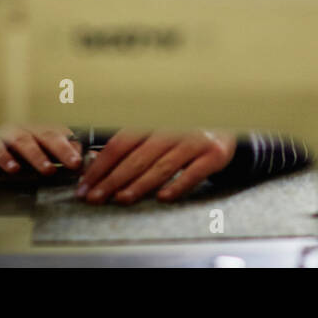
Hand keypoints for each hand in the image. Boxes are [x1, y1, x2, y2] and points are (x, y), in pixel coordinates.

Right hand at [0, 124, 82, 174]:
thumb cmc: (25, 154)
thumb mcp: (46, 153)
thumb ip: (66, 155)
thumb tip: (87, 161)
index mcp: (45, 130)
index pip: (62, 136)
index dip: (71, 148)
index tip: (79, 162)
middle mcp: (30, 129)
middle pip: (48, 136)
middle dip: (62, 150)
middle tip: (72, 164)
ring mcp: (11, 134)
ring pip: (25, 142)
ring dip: (38, 156)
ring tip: (48, 169)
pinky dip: (6, 159)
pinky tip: (14, 168)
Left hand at [77, 129, 235, 203]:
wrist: (231, 119)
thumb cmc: (187, 126)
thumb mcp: (159, 126)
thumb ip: (132, 141)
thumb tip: (98, 161)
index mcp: (155, 119)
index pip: (120, 143)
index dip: (101, 164)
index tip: (86, 183)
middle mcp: (174, 127)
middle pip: (137, 156)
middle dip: (112, 179)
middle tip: (95, 197)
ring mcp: (195, 140)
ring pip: (162, 166)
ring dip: (139, 184)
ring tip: (121, 198)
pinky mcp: (215, 154)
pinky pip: (194, 172)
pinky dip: (178, 185)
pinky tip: (163, 197)